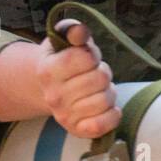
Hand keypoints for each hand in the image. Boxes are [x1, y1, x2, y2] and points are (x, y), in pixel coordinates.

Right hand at [38, 19, 120, 137]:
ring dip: (108, 92)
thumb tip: (80, 32)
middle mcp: (53, 96)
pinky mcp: (77, 130)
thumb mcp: (63, 39)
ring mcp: (64, 116)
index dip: (93, 54)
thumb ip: (72, 30)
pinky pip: (103, 125)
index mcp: (48, 70)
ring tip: (98, 89)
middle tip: (94, 73)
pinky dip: (112, 115)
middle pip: (99, 79)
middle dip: (102, 72)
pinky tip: (107, 107)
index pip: (85, 58)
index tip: (87, 57)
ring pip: (105, 100)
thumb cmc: (62, 58)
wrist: (50, 88)